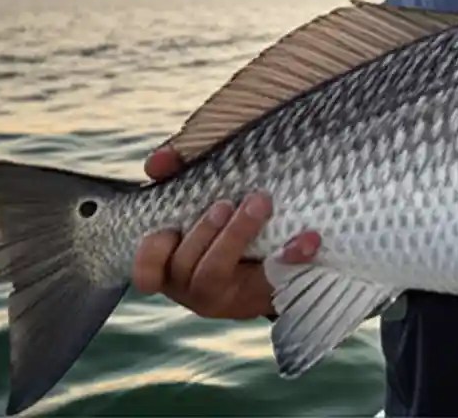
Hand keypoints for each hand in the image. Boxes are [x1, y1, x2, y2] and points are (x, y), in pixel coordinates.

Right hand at [131, 146, 321, 319]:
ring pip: (217, 274)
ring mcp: (228, 294)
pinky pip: (275, 281)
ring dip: (236, 237)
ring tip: (259, 204)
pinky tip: (310, 239)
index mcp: (171, 261)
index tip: (167, 230)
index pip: (148, 267)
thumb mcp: (202, 190)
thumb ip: (178, 170)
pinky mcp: (264, 295)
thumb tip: (158, 162)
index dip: (150, 256)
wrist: (279, 245)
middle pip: (187, 265)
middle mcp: (192, 284)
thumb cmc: (226, 214)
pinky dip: (292, 257)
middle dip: (204, 231)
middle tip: (226, 203)